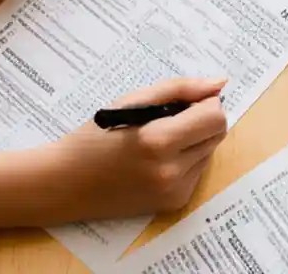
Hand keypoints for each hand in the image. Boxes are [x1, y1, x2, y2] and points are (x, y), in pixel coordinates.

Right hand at [45, 78, 228, 220]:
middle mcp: (171, 170)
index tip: (186, 102)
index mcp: (158, 140)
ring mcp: (174, 191)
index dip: (205, 103)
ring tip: (159, 141)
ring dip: (194, 141)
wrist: (67, 183)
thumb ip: (180, 89)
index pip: (215, 117)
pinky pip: (197, 172)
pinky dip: (185, 161)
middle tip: (171, 119)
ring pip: (209, 153)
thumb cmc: (96, 136)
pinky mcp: (174, 203)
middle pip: (217, 134)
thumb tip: (220, 83)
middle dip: (202, 121)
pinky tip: (157, 161)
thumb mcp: (133, 102)